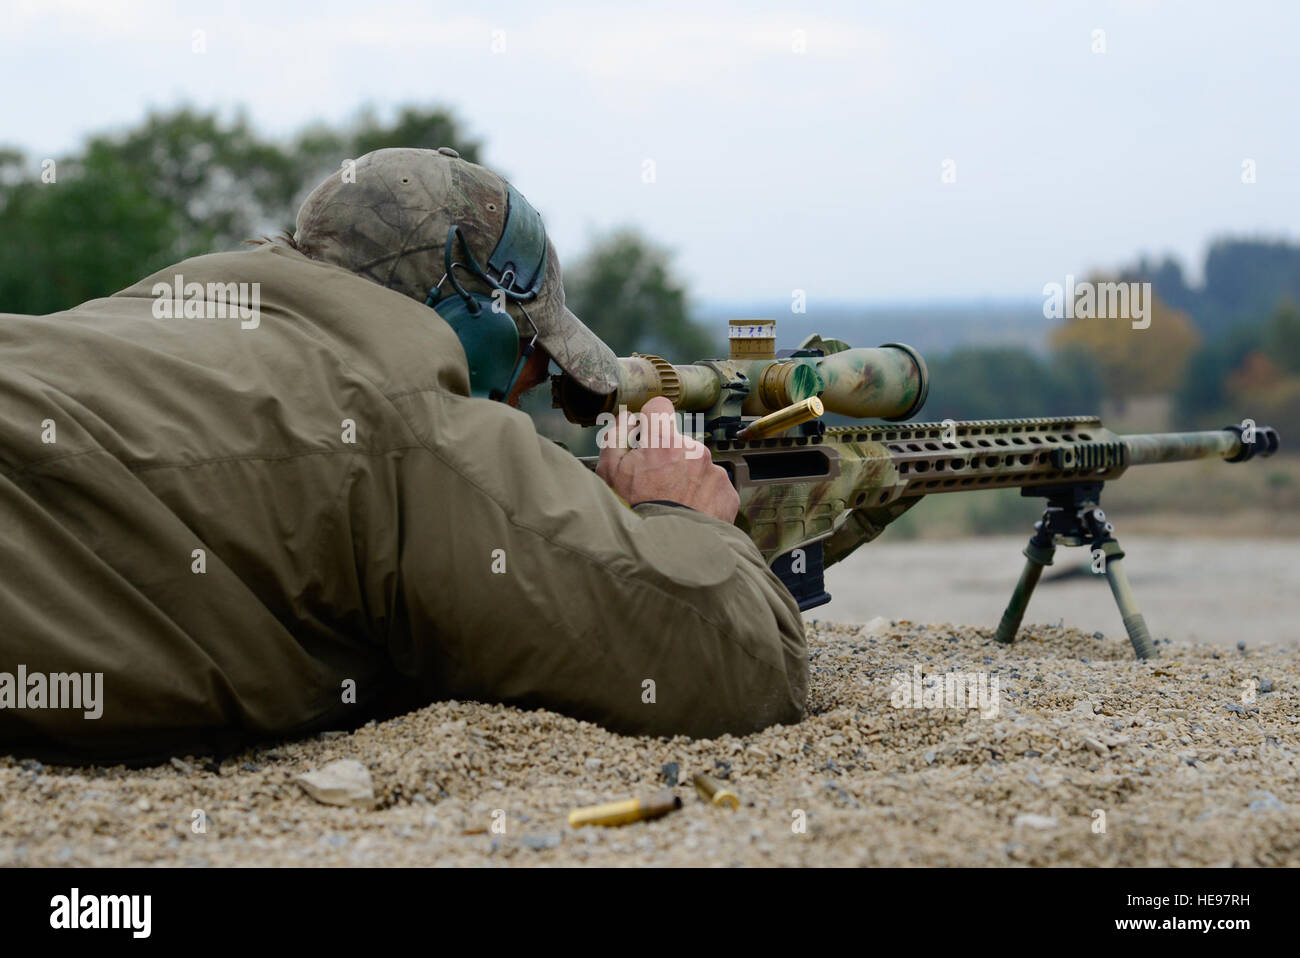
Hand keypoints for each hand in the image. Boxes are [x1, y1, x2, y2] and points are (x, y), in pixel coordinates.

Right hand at [595, 396, 738, 522]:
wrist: (667, 555)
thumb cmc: (635, 514)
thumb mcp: (609, 474)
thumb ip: (615, 437)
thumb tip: (626, 419)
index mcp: (663, 441)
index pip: (659, 407)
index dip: (650, 419)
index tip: (647, 432)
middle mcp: (693, 450)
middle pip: (678, 442)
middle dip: (668, 457)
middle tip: (655, 485)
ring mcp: (714, 472)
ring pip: (697, 466)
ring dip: (687, 478)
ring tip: (673, 504)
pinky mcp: (728, 493)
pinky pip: (713, 487)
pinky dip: (703, 497)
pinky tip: (689, 513)